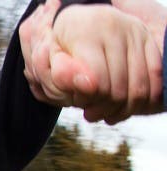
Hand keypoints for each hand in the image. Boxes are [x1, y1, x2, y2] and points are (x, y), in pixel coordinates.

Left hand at [20, 0, 162, 123]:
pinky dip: (141, 101)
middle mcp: (117, 29)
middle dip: (104, 108)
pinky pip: (155, 79)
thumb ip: (60, 75)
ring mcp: (137, 34)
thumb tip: (87, 85)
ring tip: (106, 114)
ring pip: (140, 88)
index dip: (87, 100)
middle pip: (120, 89)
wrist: (77, 22)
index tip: (78, 105)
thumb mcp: (48, 61)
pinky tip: (123, 108)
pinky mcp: (149, 41)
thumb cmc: (60, 47)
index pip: (97, 82)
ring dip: (122, 109)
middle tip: (90, 113)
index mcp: (88, 32)